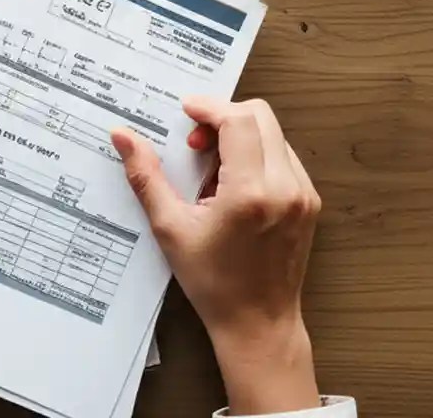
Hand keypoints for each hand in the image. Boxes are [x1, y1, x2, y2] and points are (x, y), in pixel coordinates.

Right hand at [111, 98, 321, 415]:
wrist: (258, 323)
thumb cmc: (213, 283)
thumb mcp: (170, 228)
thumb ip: (146, 176)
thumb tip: (123, 136)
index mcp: (250, 193)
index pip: (238, 120)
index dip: (209, 107)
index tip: (186, 112)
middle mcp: (285, 187)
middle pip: (260, 117)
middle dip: (223, 119)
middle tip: (195, 146)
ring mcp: (303, 193)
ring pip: (273, 135)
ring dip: (241, 138)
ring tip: (212, 174)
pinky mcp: (309, 201)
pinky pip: (284, 157)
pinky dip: (257, 157)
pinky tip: (233, 187)